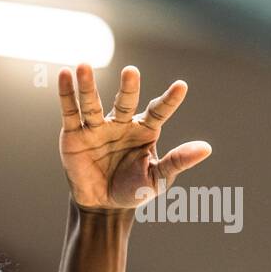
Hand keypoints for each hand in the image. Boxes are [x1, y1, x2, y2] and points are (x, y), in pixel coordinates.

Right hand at [58, 63, 210, 210]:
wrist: (102, 205)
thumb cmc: (134, 189)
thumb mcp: (158, 179)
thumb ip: (177, 162)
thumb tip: (206, 148)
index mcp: (145, 130)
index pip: (159, 111)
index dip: (169, 100)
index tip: (181, 86)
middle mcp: (121, 123)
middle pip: (125, 102)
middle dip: (128, 88)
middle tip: (131, 72)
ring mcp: (97, 127)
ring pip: (93, 103)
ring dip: (88, 86)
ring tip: (83, 65)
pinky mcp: (74, 134)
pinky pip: (71, 112)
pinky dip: (66, 94)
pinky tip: (64, 75)